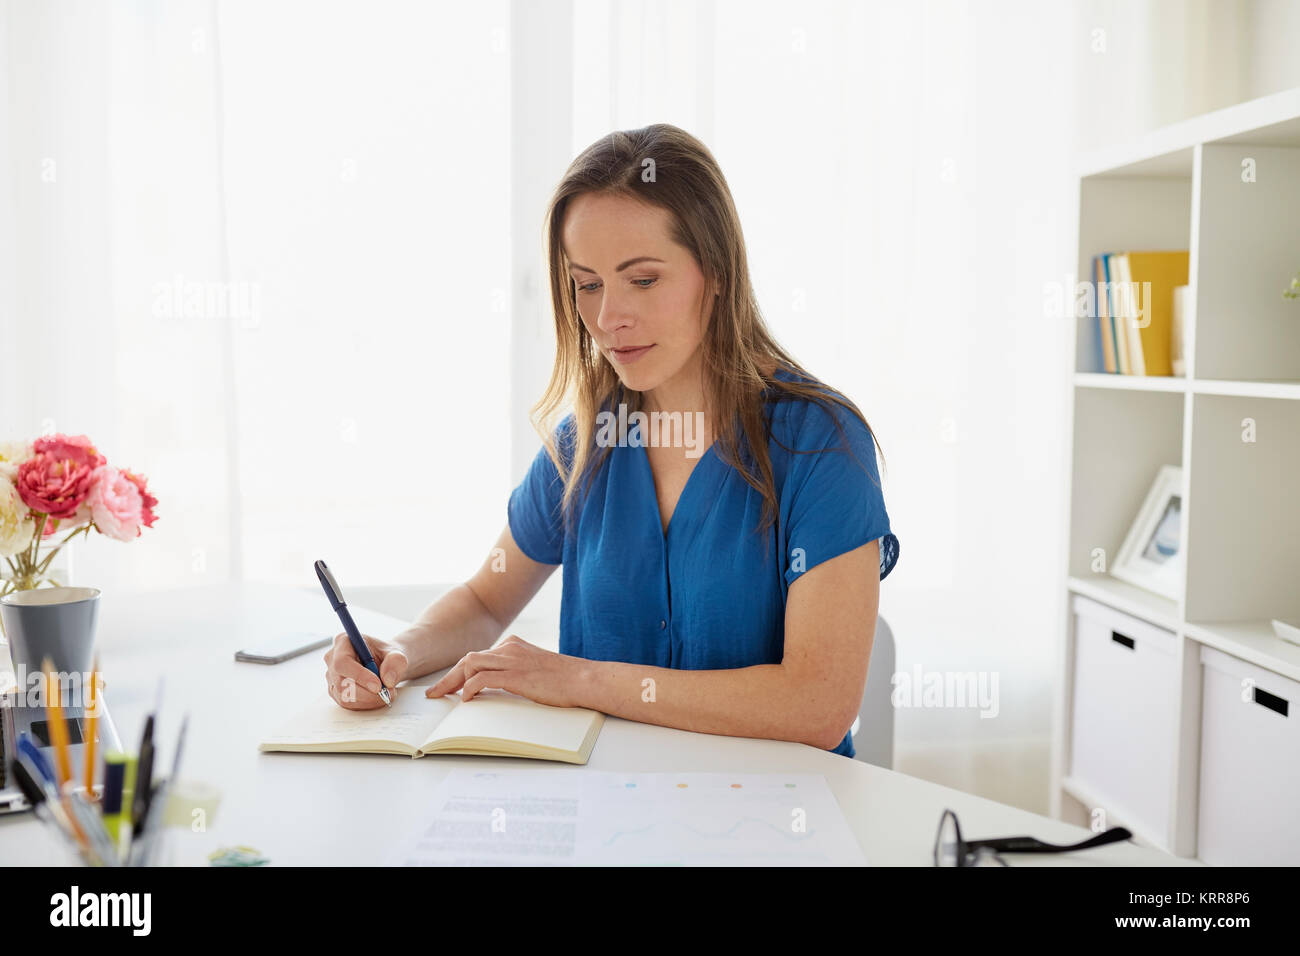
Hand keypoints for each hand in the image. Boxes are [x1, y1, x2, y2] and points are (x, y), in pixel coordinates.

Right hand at [323, 632, 408, 709]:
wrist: (387, 664)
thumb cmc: (388, 655)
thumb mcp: (397, 654)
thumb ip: (396, 662)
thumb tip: (387, 679)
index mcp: (343, 641)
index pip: (343, 662)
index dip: (359, 676)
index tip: (378, 686)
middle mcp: (333, 658)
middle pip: (342, 683)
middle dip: (368, 693)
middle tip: (388, 693)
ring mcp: (332, 676)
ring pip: (345, 697)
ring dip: (369, 700)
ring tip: (386, 693)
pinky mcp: (336, 691)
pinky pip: (348, 704)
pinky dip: (366, 704)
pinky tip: (377, 697)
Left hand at [426, 635, 582, 708]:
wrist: (583, 679)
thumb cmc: (564, 679)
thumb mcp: (535, 668)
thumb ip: (516, 671)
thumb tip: (498, 686)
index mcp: (514, 645)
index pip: (479, 656)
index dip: (460, 671)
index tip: (449, 685)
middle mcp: (510, 648)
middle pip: (469, 659)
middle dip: (449, 676)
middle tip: (435, 693)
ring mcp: (512, 660)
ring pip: (470, 664)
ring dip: (453, 681)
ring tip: (444, 697)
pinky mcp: (515, 675)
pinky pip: (482, 678)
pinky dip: (470, 688)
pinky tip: (466, 699)